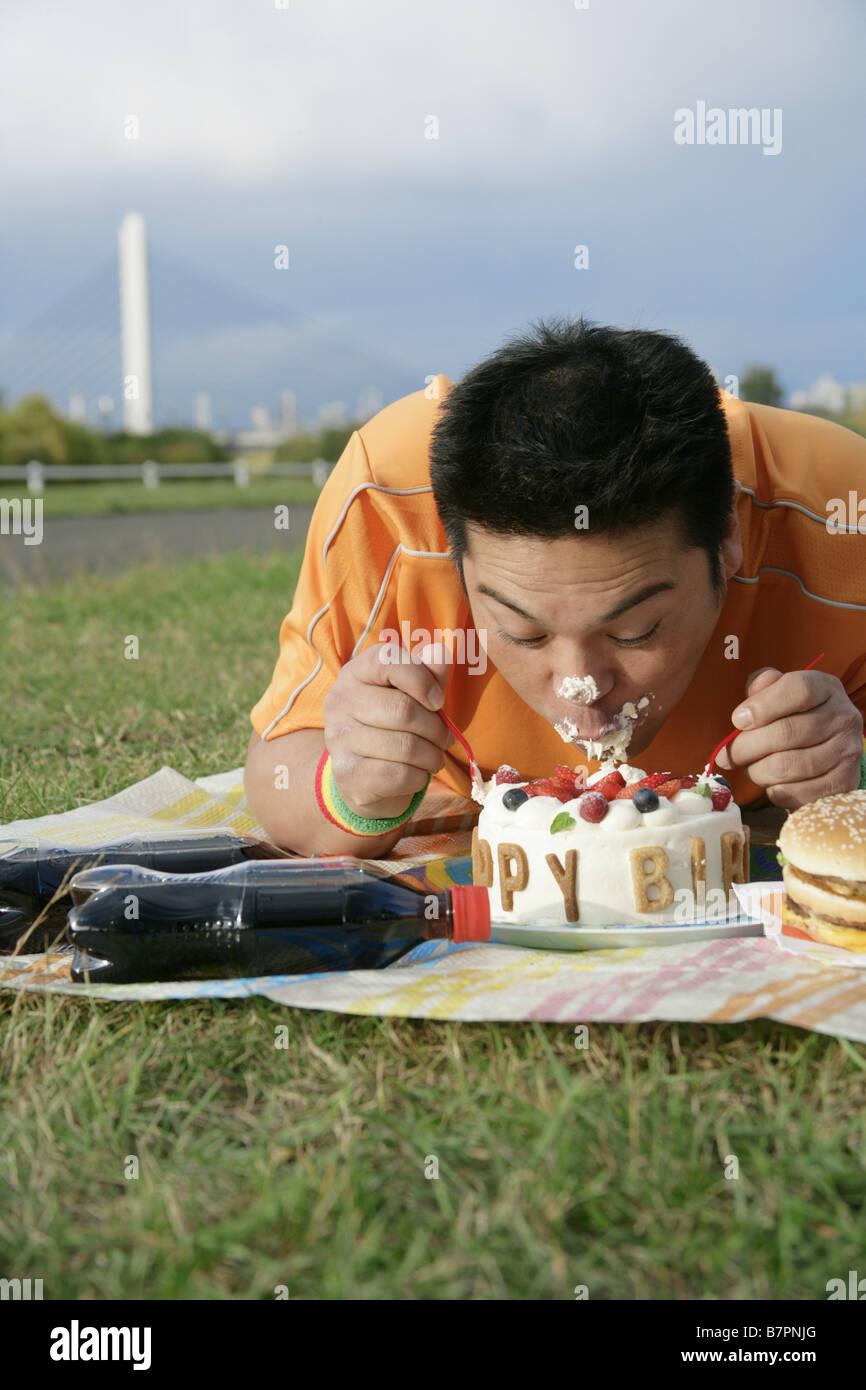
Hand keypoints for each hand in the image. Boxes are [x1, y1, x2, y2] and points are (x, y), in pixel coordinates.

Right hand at [323, 640, 454, 817]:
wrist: (362, 775)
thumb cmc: (393, 725)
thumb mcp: (412, 694)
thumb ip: (429, 673)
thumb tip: (440, 653)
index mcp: (355, 673)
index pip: (387, 660)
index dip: (422, 679)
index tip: (438, 702)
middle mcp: (339, 701)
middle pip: (403, 709)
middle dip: (436, 729)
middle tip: (444, 739)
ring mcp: (338, 738)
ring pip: (406, 746)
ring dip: (432, 756)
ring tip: (434, 758)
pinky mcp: (347, 774)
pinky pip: (399, 775)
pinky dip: (419, 777)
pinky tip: (417, 774)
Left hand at [715, 666, 863, 809]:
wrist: (826, 751)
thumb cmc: (793, 717)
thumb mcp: (779, 693)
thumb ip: (762, 686)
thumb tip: (749, 703)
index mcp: (827, 688)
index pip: (798, 689)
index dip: (762, 706)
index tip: (737, 720)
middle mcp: (844, 717)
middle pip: (787, 732)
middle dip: (747, 746)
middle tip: (726, 755)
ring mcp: (847, 752)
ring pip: (787, 766)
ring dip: (757, 770)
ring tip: (750, 767)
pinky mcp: (844, 783)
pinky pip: (795, 792)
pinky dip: (773, 790)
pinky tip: (771, 782)